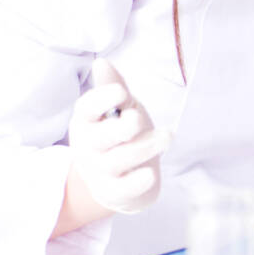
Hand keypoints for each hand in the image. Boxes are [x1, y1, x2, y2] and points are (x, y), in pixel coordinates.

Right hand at [67, 57, 172, 214]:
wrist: (125, 178)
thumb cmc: (123, 136)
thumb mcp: (122, 109)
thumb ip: (114, 88)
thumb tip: (101, 62)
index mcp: (86, 121)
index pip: (86, 108)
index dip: (102, 98)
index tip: (123, 93)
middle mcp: (87, 147)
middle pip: (100, 138)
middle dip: (124, 127)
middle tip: (140, 120)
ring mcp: (99, 171)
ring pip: (118, 160)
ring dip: (146, 147)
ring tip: (167, 136)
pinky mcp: (113, 192)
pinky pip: (123, 188)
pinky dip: (138, 181)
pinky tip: (150, 173)